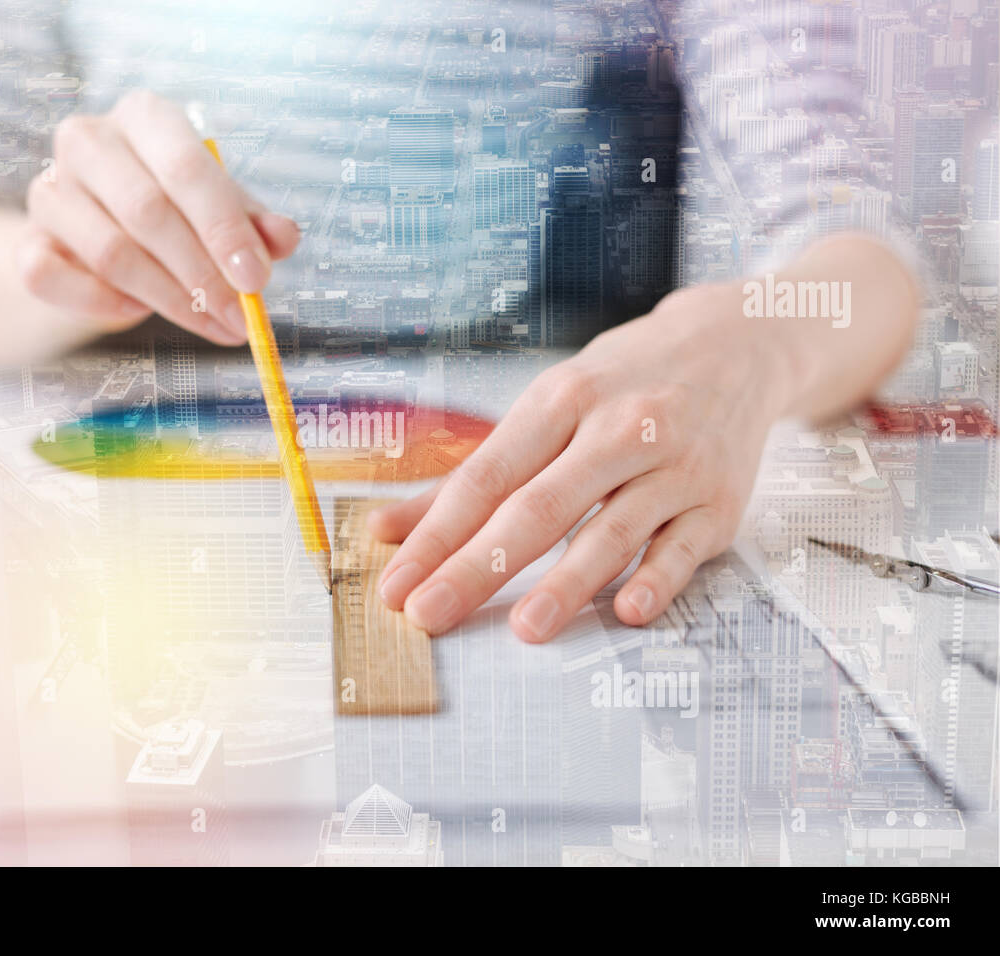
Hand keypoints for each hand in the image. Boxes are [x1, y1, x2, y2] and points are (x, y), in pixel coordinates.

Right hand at [18, 89, 300, 344]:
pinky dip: (101, 303)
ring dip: (168, 299)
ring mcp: (49, 188)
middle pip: (147, 211)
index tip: (256, 280)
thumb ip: (256, 223)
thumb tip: (283, 238)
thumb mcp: (224, 211)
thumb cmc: (178, 214)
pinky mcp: (26, 238)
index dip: (223, 228)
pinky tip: (135, 309)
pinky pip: (53, 278)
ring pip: (109, 251)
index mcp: (146, 116)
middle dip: (202, 275)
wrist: (101, 236)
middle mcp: (89, 140)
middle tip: (239, 318)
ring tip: (211, 325)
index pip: (185, 167)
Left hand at [369, 283, 794, 640]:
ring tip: (524, 630)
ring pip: (612, 532)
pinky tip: (630, 612)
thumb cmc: (624, 381)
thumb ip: (472, 473)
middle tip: (429, 614)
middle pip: (538, 508)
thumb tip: (388, 529)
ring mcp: (674, 466)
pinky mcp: (720, 501)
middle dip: (478, 567)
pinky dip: (659, 580)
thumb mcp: (549, 404)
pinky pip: (685, 548)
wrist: (738, 344)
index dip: (437, 534)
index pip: (486, 477)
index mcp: (561, 400)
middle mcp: (617, 429)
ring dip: (566, 584)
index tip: (397, 583)